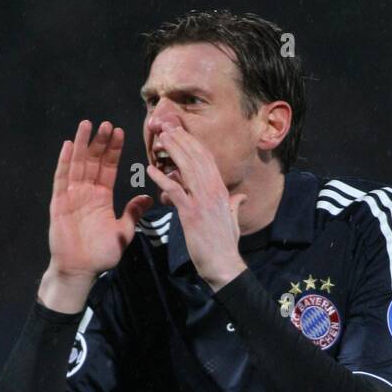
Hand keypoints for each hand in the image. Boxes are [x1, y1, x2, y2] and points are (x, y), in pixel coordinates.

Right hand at [40, 119, 152, 311]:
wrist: (81, 270)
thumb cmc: (101, 254)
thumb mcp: (124, 232)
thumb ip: (133, 213)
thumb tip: (149, 197)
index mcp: (102, 197)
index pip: (108, 168)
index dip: (113, 150)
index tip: (119, 132)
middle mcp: (87, 192)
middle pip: (93, 161)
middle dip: (99, 142)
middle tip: (106, 123)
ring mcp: (72, 196)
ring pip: (77, 165)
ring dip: (82, 145)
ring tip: (87, 124)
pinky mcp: (60, 203)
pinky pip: (62, 179)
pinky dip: (65, 162)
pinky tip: (69, 145)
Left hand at [146, 126, 246, 290]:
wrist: (224, 265)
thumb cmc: (226, 244)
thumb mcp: (233, 220)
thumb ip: (235, 205)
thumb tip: (242, 196)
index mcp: (221, 190)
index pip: (206, 158)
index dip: (192, 142)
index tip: (180, 131)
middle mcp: (213, 191)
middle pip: (196, 157)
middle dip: (180, 139)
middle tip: (165, 126)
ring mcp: (202, 201)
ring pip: (186, 168)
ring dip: (172, 151)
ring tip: (159, 138)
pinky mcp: (191, 214)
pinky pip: (175, 191)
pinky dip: (162, 179)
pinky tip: (150, 170)